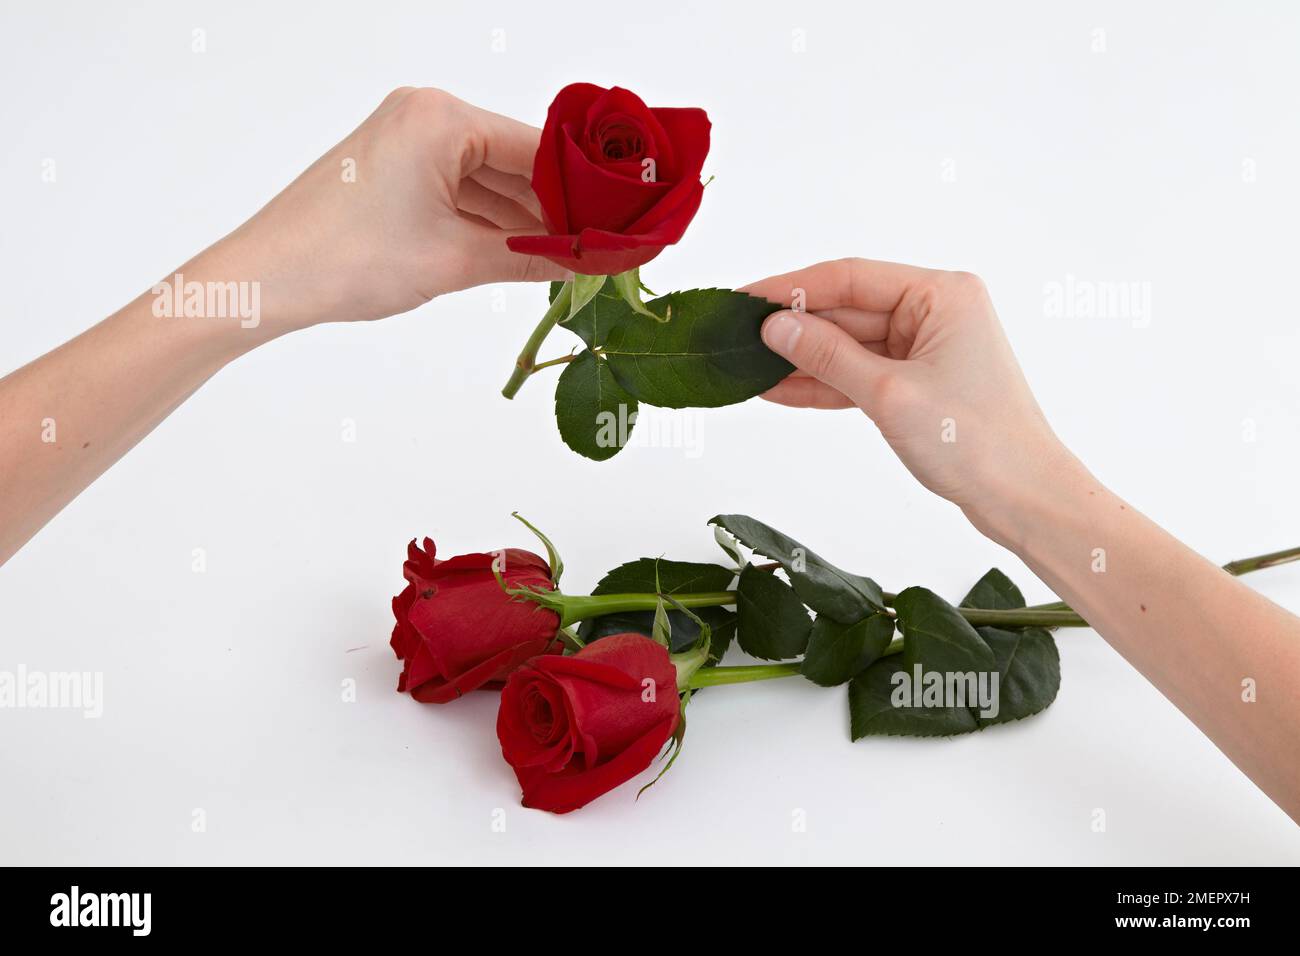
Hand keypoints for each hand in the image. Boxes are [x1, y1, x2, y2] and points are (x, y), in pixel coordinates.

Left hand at [208, 87, 564, 336]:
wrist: (266, 280)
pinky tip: (522, 255)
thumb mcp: (454, 260)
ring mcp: (407, 139)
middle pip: (515, 162)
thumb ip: (529, 259)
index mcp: (442, 117)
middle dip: (554, 209)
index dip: (582, 190)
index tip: (617, 222)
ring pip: (488, 180)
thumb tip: (582, 264)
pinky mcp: (394, 167)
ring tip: (567, 260)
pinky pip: (459, 190)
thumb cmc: (348, 259)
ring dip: (523, 222)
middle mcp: (426, 114)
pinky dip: (488, 222)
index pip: (538, 148)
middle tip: (598, 249)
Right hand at [743, 258, 1070, 536]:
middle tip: (734, 339)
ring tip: (745, 367)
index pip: (849, 278)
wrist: (1025, 499)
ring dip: (801, 360)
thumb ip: (828, 356)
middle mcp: (935, 312)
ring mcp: (926, 350)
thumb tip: (775, 327)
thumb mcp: (889, 394)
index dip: (791, 289)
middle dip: (793, 328)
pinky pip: (859, 375)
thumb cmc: (977, 442)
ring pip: (848, 347)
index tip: (744, 300)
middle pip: (846, 311)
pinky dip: (822, 384)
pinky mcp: (919, 385)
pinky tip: (776, 389)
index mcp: (942, 294)